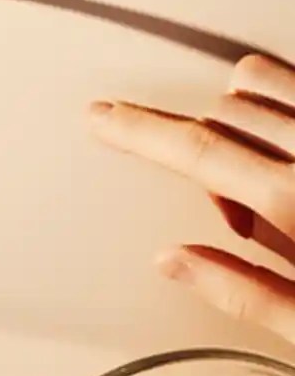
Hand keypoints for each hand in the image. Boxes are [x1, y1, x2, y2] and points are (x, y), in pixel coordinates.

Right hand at [90, 54, 294, 339]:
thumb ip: (242, 292)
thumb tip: (171, 261)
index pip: (196, 151)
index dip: (137, 132)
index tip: (100, 118)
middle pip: (223, 118)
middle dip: (206, 157)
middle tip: (239, 218)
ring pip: (263, 82)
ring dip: (243, 119)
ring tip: (273, 180)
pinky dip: (281, 103)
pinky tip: (290, 149)